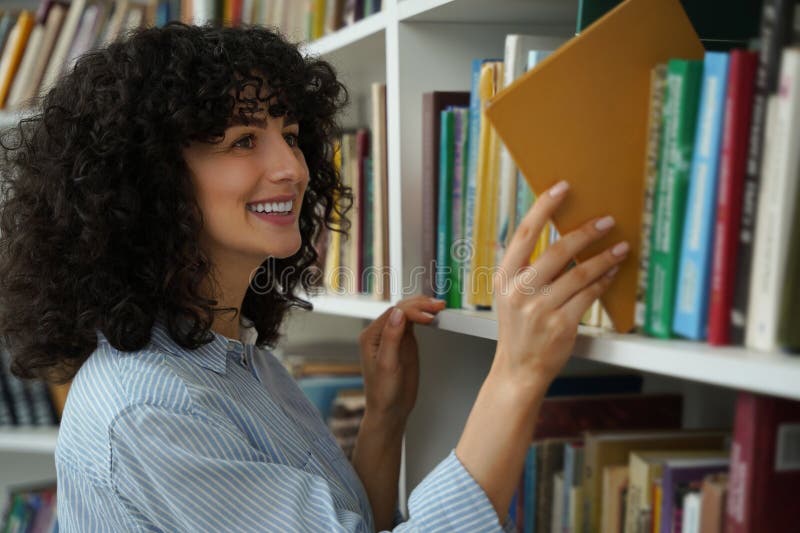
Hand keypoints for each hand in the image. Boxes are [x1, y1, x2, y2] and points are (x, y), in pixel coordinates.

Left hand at [358, 295, 445, 424]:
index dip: (413, 310)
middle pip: (402, 309)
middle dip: (420, 305)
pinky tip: (432, 315)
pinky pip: (413, 324)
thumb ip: (391, 337)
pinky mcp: (404, 343)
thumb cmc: (383, 392)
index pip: (394, 313)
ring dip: (423, 307)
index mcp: (371, 336)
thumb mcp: (387, 365)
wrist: (390, 410)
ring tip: (438, 306)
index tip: (429, 316)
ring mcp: (393, 336)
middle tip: (438, 305)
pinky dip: (423, 317)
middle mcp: (381, 333)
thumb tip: (398, 313)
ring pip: (408, 313)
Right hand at [491, 180, 628, 389]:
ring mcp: (541, 309)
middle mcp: (520, 291)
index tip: (562, 187)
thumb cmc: (518, 328)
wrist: (519, 368)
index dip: (543, 207)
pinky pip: (589, 295)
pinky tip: (612, 272)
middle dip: (585, 232)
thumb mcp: (510, 294)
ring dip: (603, 257)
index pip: (523, 234)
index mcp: (504, 277)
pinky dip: (603, 281)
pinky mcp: (562, 325)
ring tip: (620, 246)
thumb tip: (553, 233)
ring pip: (579, 273)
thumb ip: (525, 267)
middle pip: (557, 251)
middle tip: (606, 220)